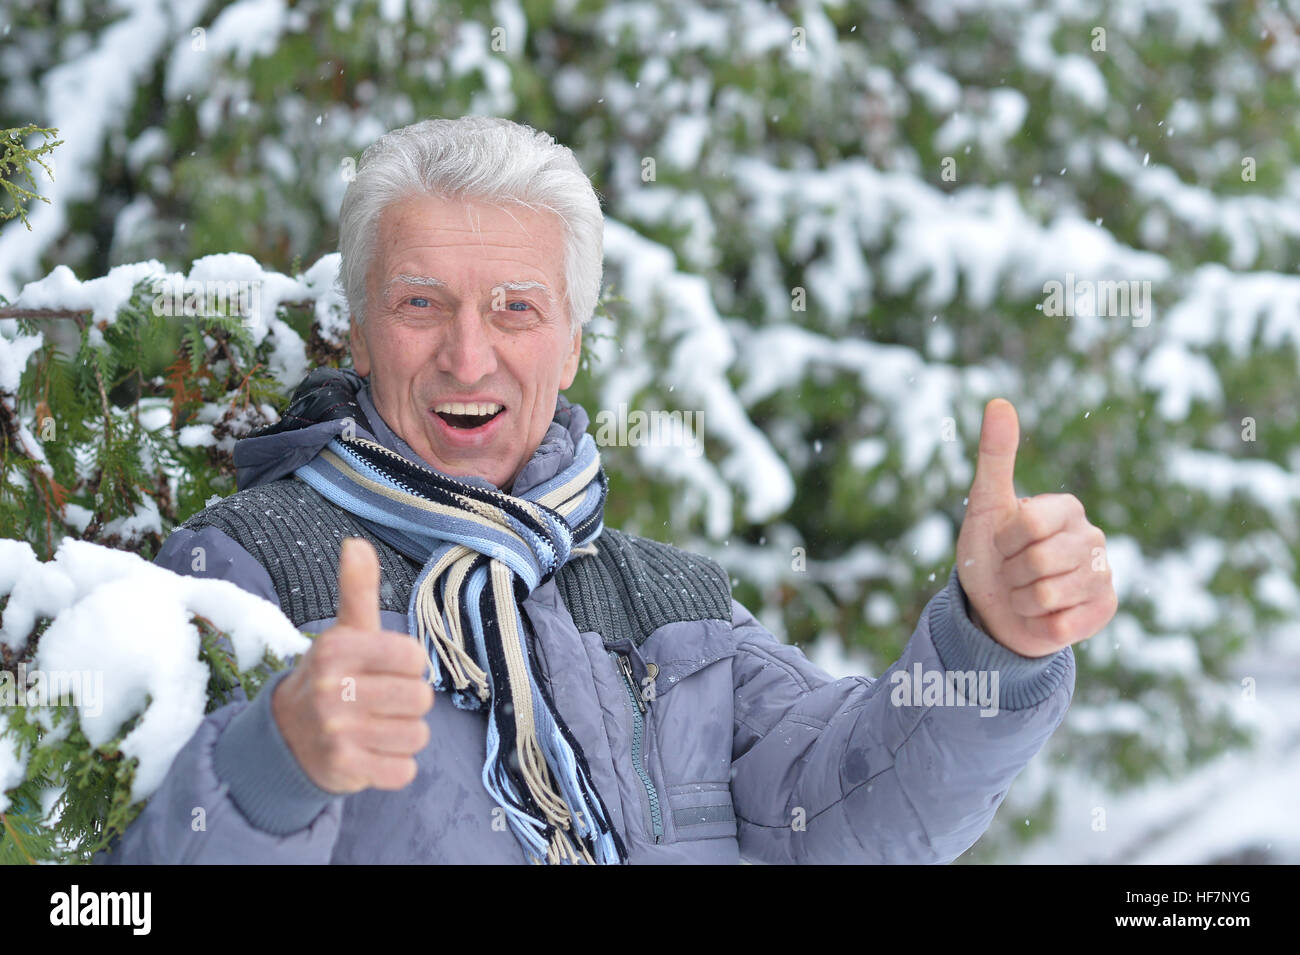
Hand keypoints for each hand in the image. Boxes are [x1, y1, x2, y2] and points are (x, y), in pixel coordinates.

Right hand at [272, 537, 433, 792]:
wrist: (285, 738)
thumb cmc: (332, 677)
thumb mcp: (344, 632)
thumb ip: (357, 590)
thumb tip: (356, 543)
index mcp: (337, 649)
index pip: (414, 656)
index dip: (409, 665)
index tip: (386, 668)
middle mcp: (333, 689)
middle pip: (421, 698)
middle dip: (408, 702)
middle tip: (380, 702)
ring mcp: (336, 732)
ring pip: (417, 735)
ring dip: (404, 734)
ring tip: (376, 727)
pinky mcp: (343, 769)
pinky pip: (404, 770)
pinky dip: (396, 766)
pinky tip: (373, 753)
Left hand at [955, 398, 1116, 657]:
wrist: (996, 608)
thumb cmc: (991, 553)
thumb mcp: (986, 504)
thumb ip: (995, 455)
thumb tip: (999, 402)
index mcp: (1067, 508)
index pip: (1027, 524)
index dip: (1003, 540)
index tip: (1003, 543)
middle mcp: (1093, 537)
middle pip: (1037, 560)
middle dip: (1011, 573)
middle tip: (1013, 572)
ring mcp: (1103, 575)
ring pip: (1048, 594)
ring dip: (1023, 600)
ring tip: (1026, 593)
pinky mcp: (1105, 610)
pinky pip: (1063, 624)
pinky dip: (1041, 624)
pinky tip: (1044, 615)